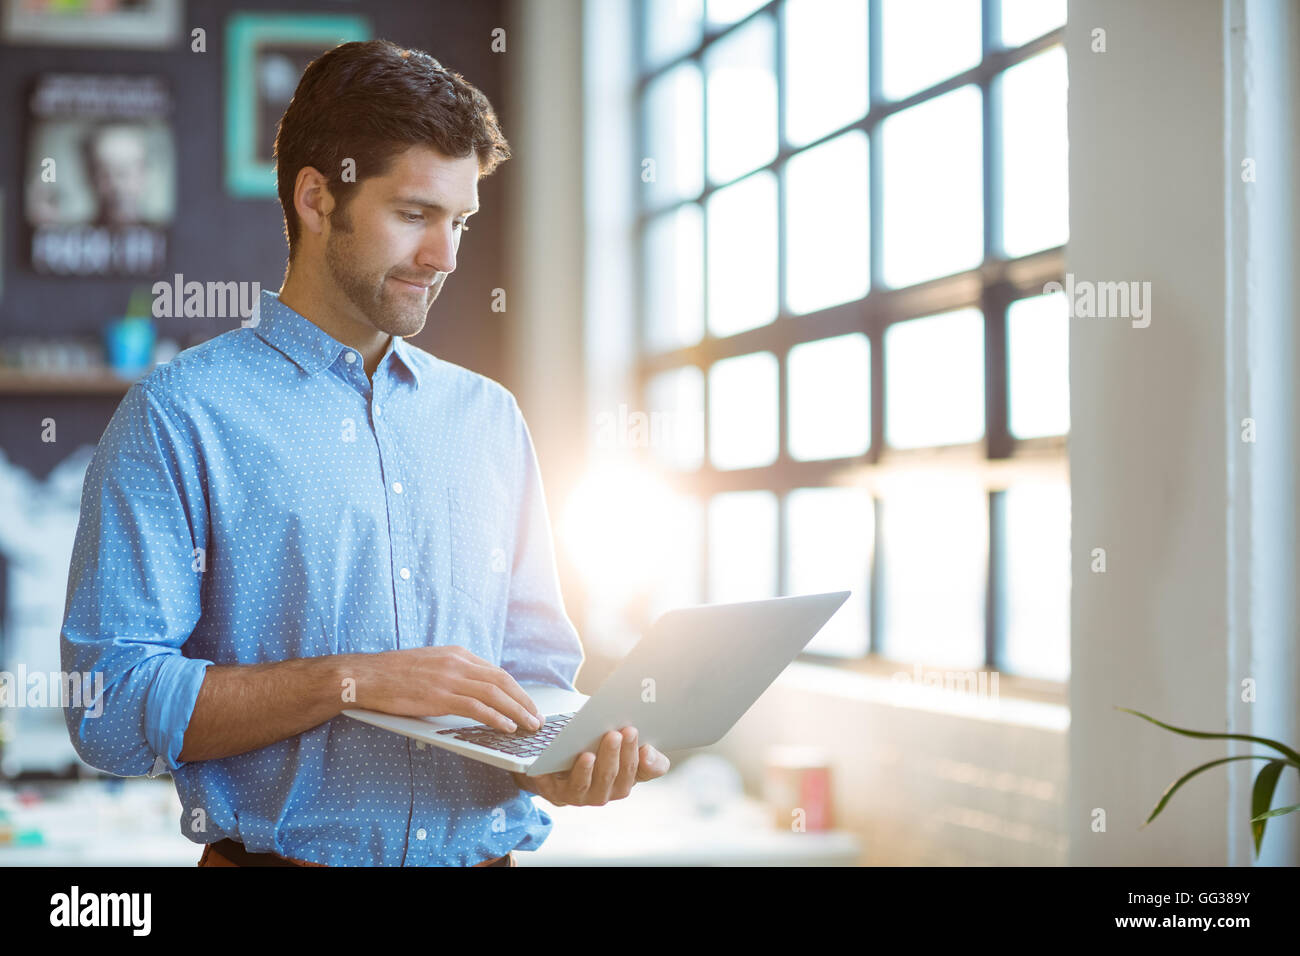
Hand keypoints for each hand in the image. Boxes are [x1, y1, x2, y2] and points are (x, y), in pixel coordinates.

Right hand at [343, 646, 542, 734]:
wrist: (367, 676)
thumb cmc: (394, 674)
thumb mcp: (431, 664)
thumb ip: (452, 673)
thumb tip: (472, 690)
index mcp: (457, 654)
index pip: (496, 672)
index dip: (515, 690)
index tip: (526, 703)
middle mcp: (458, 662)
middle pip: (502, 681)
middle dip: (523, 700)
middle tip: (537, 717)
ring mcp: (450, 678)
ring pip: (495, 694)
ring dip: (517, 711)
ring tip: (530, 725)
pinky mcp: (440, 695)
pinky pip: (476, 707)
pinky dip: (496, 717)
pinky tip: (507, 727)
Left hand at [511, 727, 669, 805]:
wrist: (559, 764)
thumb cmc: (597, 754)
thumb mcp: (623, 752)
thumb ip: (645, 756)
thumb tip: (649, 752)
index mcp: (621, 784)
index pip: (632, 774)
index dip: (635, 756)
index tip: (634, 733)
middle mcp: (601, 794)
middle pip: (609, 778)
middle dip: (613, 756)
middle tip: (615, 734)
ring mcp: (576, 795)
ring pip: (584, 785)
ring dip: (587, 770)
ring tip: (589, 753)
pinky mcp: (552, 792)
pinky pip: (553, 787)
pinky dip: (553, 776)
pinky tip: (555, 761)